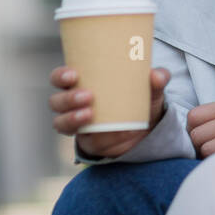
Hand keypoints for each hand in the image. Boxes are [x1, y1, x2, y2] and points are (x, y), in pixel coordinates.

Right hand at [49, 66, 169, 159]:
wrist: (147, 129)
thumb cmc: (141, 98)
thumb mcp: (151, 88)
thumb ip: (158, 79)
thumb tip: (158, 76)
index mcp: (84, 82)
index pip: (61, 77)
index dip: (61, 75)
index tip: (74, 74)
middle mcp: (74, 102)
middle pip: (57, 100)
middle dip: (67, 98)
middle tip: (87, 95)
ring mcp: (77, 123)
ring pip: (61, 121)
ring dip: (71, 117)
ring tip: (89, 114)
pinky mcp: (85, 140)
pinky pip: (79, 140)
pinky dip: (89, 136)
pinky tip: (100, 131)